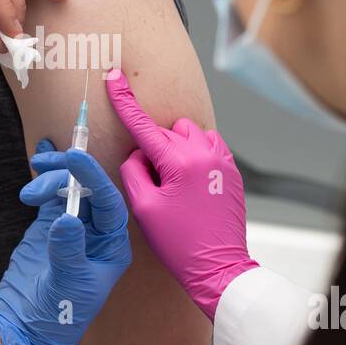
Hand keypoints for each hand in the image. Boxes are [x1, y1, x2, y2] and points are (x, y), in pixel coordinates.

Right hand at [0, 141, 131, 344]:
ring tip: (27, 192)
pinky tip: (40, 155)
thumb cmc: (59, 314)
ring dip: (50, 179)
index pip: (108, 203)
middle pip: (87, 190)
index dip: (93, 177)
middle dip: (67, 175)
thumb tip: (66, 217)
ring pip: (68, 189)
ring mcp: (72, 228)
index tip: (74, 158)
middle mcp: (96, 234)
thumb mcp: (68, 282)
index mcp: (112, 246)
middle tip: (42, 168)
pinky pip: (50, 196)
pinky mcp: (49, 228)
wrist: (26, 328)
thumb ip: (67, 249)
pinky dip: (45, 177)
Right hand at [105, 68, 256, 318]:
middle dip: (154, 150)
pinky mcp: (232, 171)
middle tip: (154, 186)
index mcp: (179, 162)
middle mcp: (204, 154)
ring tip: (174, 185)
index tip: (113, 76)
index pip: (143, 125)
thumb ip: (134, 171)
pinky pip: (208, 147)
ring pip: (189, 136)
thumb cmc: (179, 243)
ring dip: (176, 150)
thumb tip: (138, 154)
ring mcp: (222, 161)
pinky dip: (194, 157)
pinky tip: (191, 186)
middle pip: (166, 132)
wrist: (218, 268)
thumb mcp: (143, 208)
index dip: (124, 100)